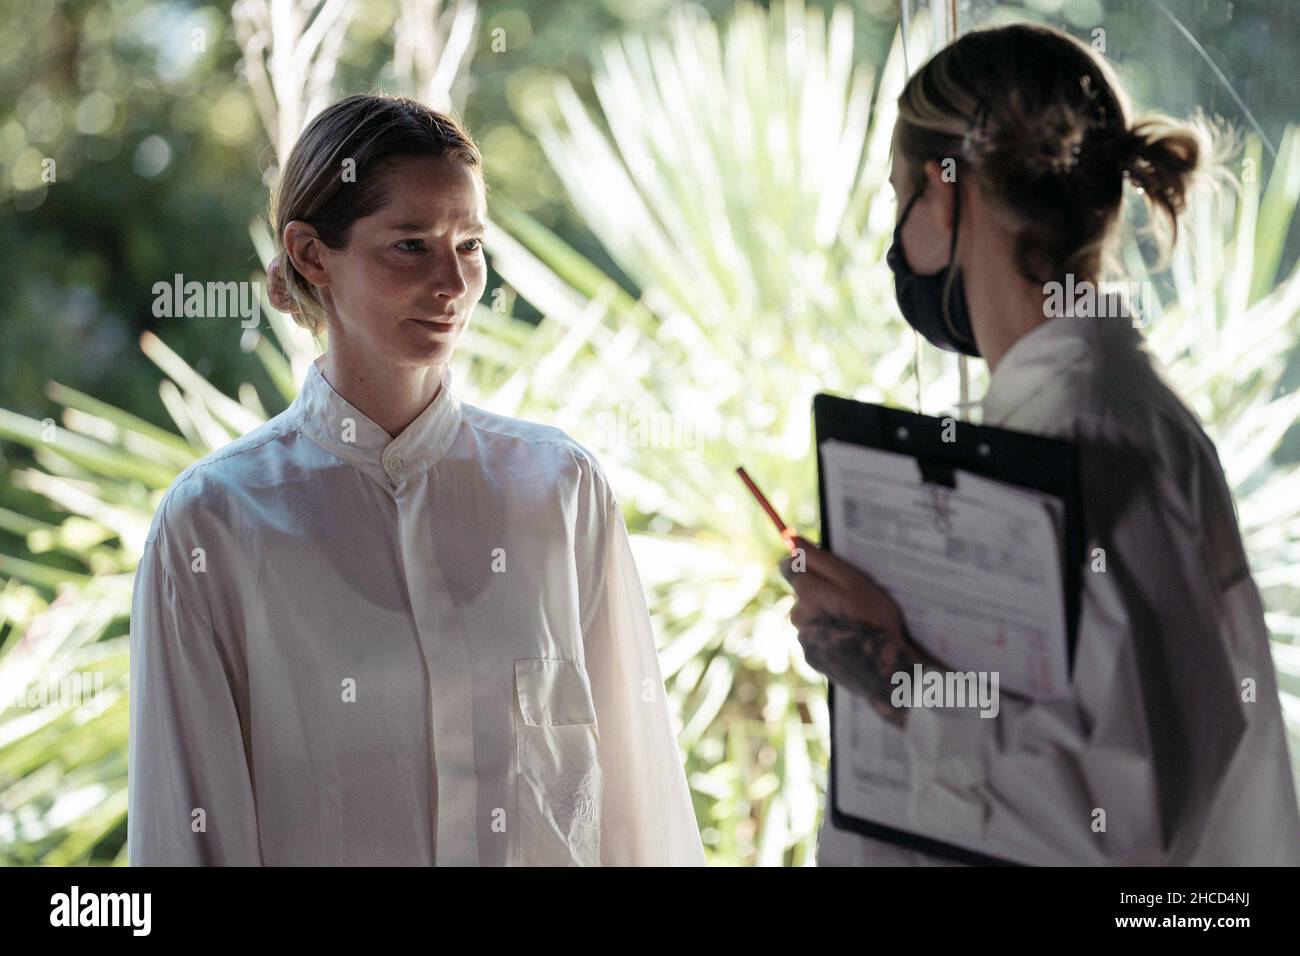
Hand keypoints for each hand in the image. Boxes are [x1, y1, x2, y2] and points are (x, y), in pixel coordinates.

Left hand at [779, 536, 939, 727]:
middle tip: (851, 600)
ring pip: (809, 616)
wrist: (882, 671)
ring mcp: (804, 639)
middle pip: (801, 593)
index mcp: (806, 592)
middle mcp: (798, 615)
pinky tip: (852, 641)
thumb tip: (792, 539)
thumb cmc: (873, 620)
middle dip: (819, 591)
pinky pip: (817, 637)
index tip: (821, 567)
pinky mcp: (812, 658)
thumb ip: (819, 560)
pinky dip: (829, 636)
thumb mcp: (852, 581)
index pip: (787, 566)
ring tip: (855, 624)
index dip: (803, 563)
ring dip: (825, 615)